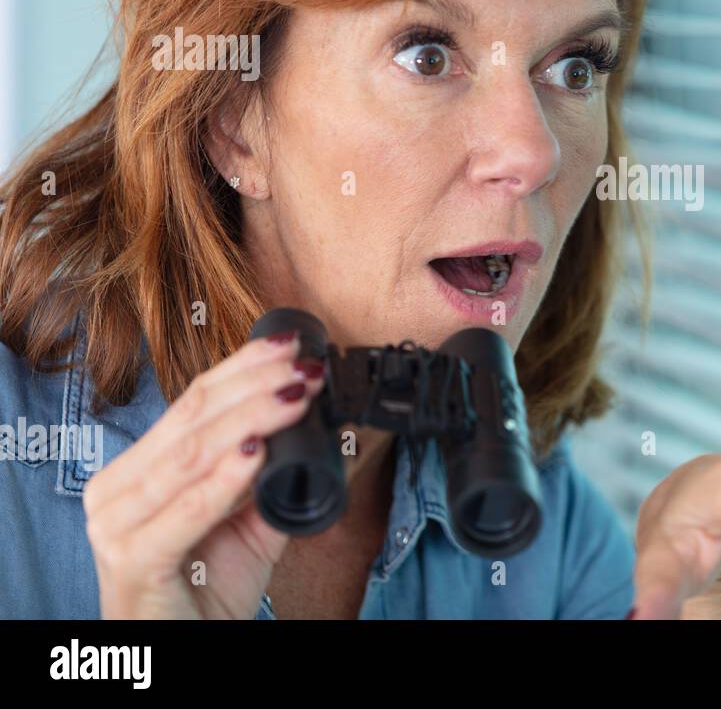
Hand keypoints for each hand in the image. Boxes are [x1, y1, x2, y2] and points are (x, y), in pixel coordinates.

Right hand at [83, 330, 325, 617]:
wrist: (189, 654)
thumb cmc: (209, 590)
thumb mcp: (250, 522)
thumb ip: (274, 475)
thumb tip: (326, 426)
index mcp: (137, 471)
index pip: (193, 403)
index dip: (243, 368)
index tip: (292, 345)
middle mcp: (116, 491)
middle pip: (193, 419)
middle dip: (256, 385)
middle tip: (307, 368)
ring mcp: (115, 525)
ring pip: (190, 455)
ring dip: (251, 418)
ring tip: (296, 396)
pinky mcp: (131, 561)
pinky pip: (183, 511)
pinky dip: (222, 479)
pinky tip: (255, 451)